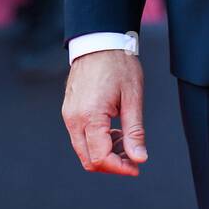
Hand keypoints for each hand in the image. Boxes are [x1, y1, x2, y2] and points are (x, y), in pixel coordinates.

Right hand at [62, 50, 146, 175]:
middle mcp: (74, 119)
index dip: (120, 168)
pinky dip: (96, 142)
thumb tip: (140, 159)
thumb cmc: (118, 63)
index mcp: (90, 116)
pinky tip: (113, 131)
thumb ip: (135, 131)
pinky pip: (80, 137)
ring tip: (125, 140)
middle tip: (133, 157)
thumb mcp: (133, 97)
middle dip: (112, 165)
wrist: (100, 40)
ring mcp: (69, 115)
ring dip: (104, 154)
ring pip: (83, 150)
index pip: (100, 158)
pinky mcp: (69, 111)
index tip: (137, 166)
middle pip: (88, 160)